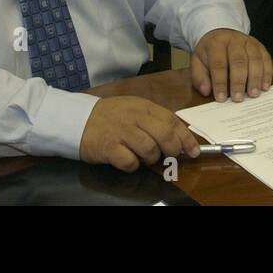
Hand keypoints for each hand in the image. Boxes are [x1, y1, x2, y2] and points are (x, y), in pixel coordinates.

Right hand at [78, 96, 200, 169]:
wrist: (77, 119)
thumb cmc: (110, 116)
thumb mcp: (134, 109)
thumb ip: (154, 120)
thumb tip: (179, 137)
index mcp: (144, 107)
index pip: (172, 121)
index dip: (186, 138)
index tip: (194, 151)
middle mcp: (135, 117)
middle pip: (165, 135)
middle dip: (172, 150)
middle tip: (169, 157)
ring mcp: (121, 132)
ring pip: (150, 150)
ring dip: (151, 158)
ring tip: (142, 156)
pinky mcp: (109, 147)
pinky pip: (130, 162)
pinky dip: (132, 165)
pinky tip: (127, 160)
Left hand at [191, 28, 272, 101]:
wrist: (222, 34)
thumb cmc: (210, 52)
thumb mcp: (197, 61)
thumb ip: (199, 77)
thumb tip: (206, 91)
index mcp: (216, 44)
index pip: (218, 63)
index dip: (220, 82)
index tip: (221, 98)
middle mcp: (234, 41)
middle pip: (239, 61)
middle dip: (239, 81)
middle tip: (238, 98)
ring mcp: (249, 42)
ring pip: (255, 60)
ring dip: (255, 78)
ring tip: (253, 94)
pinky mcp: (260, 47)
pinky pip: (266, 59)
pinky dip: (267, 74)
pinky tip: (264, 87)